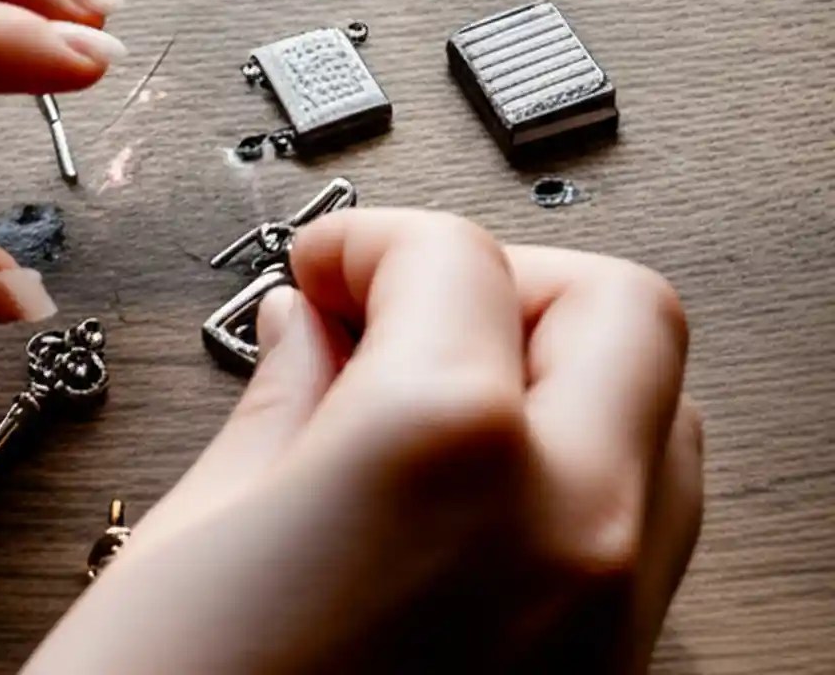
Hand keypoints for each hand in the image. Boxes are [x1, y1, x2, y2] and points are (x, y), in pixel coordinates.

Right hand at [24, 210, 702, 672]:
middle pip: (616, 308)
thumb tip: (312, 334)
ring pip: (661, 413)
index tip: (327, 265)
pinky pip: (647, 523)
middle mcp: (564, 524)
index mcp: (442, 449)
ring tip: (442, 388)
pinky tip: (474, 486)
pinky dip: (580, 466)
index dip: (371, 240)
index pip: (450, 258)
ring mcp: (610, 614)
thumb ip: (280, 406)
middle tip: (402, 305)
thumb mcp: (194, 538)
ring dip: (563, 366)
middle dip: (506, 276)